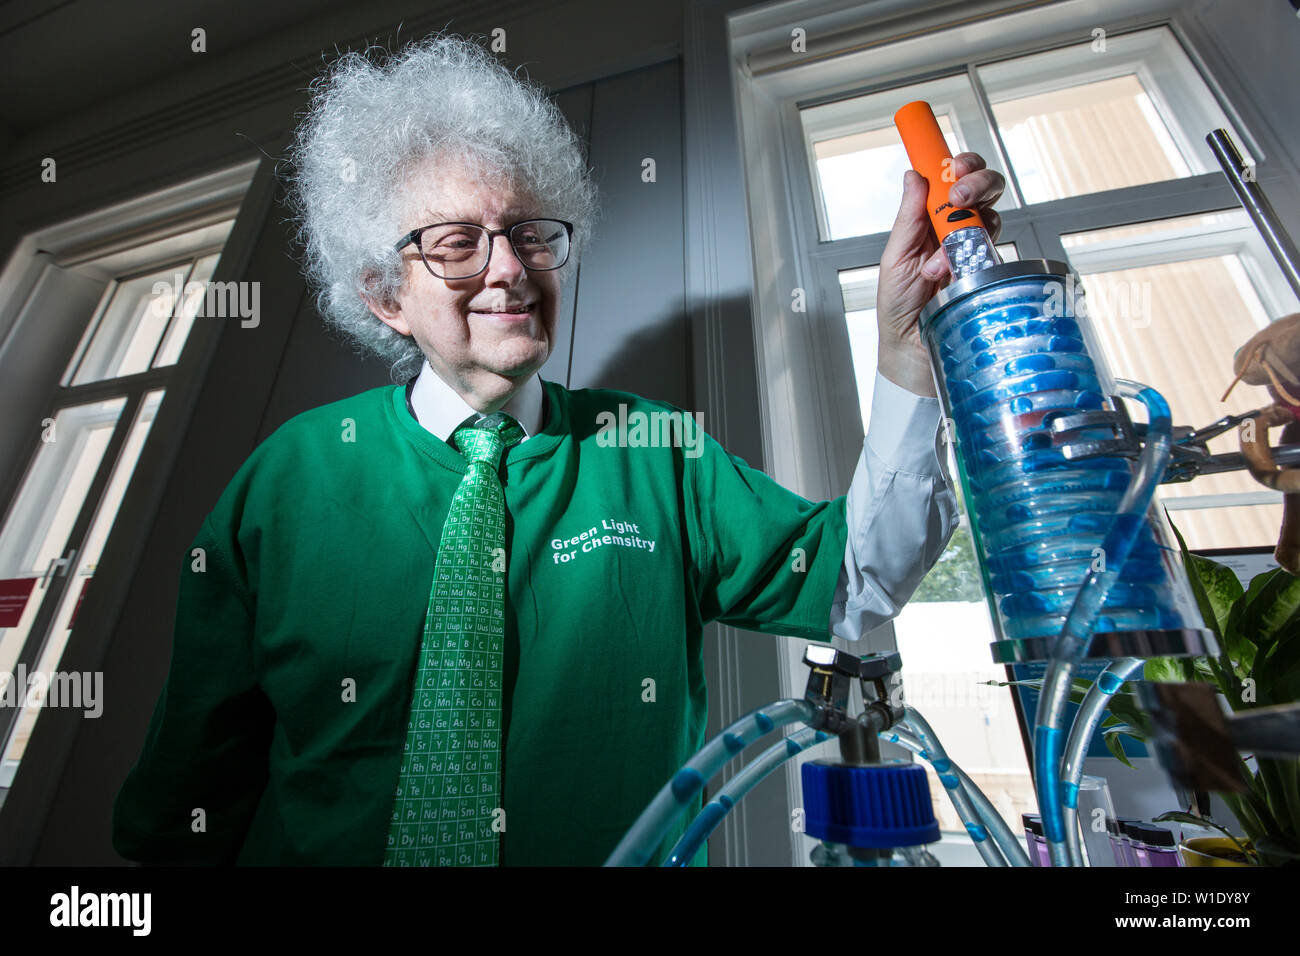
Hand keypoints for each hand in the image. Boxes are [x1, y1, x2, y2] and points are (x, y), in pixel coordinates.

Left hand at [875, 153, 1004, 394]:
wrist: (911, 349)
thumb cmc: (898, 307)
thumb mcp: (895, 259)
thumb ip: (908, 218)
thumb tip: (914, 176)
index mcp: (929, 220)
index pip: (952, 178)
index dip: (959, 164)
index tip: (952, 166)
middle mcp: (956, 230)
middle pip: (983, 187)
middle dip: (977, 181)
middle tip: (958, 197)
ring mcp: (975, 250)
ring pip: (992, 215)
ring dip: (970, 225)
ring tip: (941, 254)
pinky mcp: (988, 272)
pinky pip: (994, 251)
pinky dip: (971, 258)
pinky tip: (948, 274)